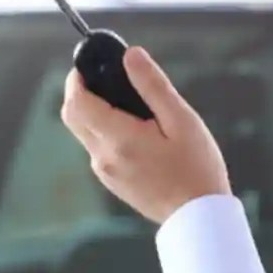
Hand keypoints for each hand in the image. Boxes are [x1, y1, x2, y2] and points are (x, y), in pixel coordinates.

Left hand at [60, 47, 230, 223]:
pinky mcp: (113, 182)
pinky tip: (140, 133)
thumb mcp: (181, 120)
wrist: (199, 217)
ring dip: (97, 113)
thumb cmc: (197, 169)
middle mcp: (104, 158)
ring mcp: (106, 173)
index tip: (87, 65)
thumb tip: (130, 55)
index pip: (76, 103)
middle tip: (104, 78)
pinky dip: (108, 132)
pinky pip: (100, 149)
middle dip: (81, 93)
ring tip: (133, 106)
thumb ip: (152, 86)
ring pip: (86, 133)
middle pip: (73, 117)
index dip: (76, 79)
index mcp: (119, 139)